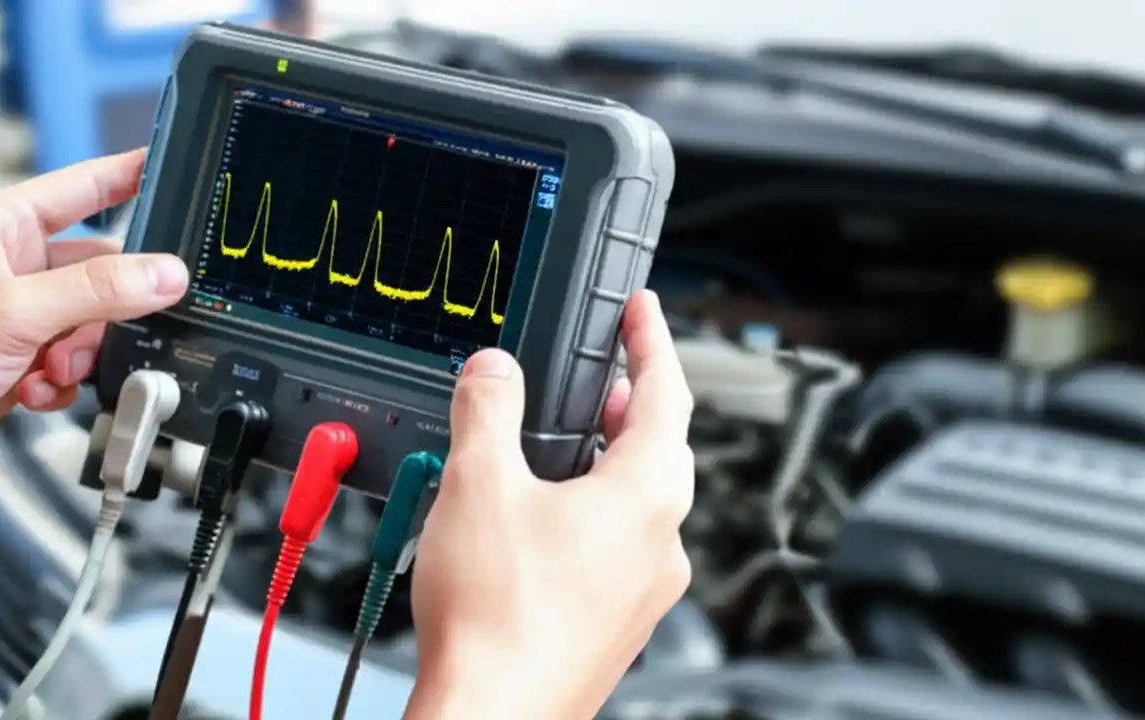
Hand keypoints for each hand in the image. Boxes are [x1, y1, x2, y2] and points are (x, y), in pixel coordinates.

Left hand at [0, 150, 187, 504]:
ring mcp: (11, 318)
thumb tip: (164, 274)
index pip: (80, 187)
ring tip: (50, 371)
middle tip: (114, 324)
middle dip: (108, 306)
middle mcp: (6, 268)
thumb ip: (97, 292)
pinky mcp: (13, 364)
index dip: (127, 176)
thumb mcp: (12, 313)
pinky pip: (69, 366)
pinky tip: (32, 394)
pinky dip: (60, 384)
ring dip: (79, 354)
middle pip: (97, 270)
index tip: (170, 169)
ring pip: (89, 324)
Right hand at [406, 290, 693, 719]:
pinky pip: (617, 546)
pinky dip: (591, 511)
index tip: (643, 312)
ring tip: (561, 442)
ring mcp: (643, 590)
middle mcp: (660, 543)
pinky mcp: (615, 623)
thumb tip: (493, 370)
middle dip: (629, 402)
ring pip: (638, 501)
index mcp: (645, 496)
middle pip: (660, 448)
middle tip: (600, 375)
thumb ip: (488, 409)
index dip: (652, 340)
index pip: (666, 392)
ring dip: (607, 459)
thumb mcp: (479, 484)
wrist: (493, 717)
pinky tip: (540, 519)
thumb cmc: (497, 620)